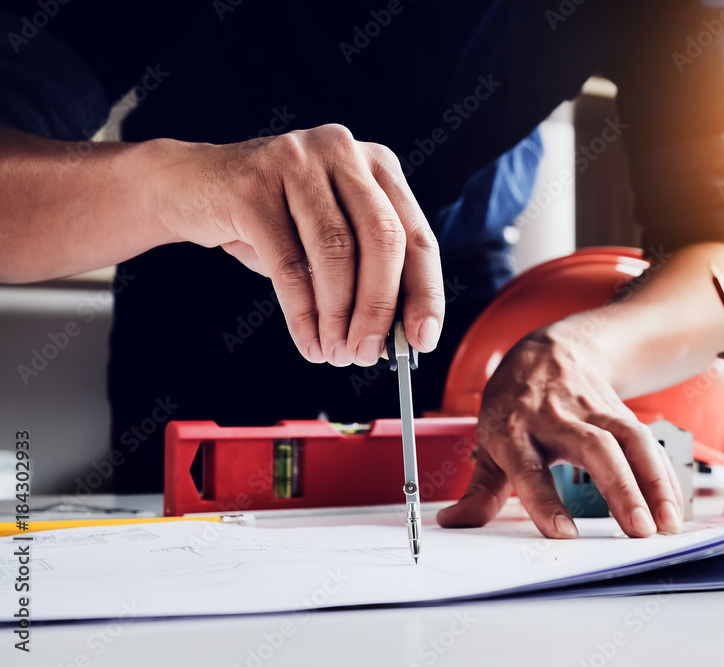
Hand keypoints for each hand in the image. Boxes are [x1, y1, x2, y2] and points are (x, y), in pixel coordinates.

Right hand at [154, 124, 443, 365]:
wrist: (190, 188)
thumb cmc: (273, 218)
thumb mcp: (329, 236)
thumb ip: (366, 272)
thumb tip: (396, 336)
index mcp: (376, 164)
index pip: (417, 235)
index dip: (425, 293)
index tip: (423, 339)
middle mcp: (342, 152)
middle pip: (382, 240)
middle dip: (380, 308)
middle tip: (369, 354)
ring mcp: (296, 162)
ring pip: (335, 252)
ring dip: (338, 316)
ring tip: (335, 352)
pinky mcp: (252, 186)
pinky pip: (288, 264)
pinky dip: (302, 313)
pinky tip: (309, 341)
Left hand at [437, 323, 683, 537]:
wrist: (548, 351)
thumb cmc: (515, 404)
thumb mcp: (490, 440)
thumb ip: (480, 490)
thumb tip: (454, 524)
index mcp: (515, 429)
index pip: (529, 468)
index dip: (545, 501)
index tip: (564, 533)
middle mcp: (556, 417)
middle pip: (594, 448)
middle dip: (620, 488)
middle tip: (638, 529)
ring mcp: (593, 410)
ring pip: (629, 440)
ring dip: (653, 481)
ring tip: (666, 522)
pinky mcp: (620, 410)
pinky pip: (647, 441)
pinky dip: (663, 474)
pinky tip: (672, 503)